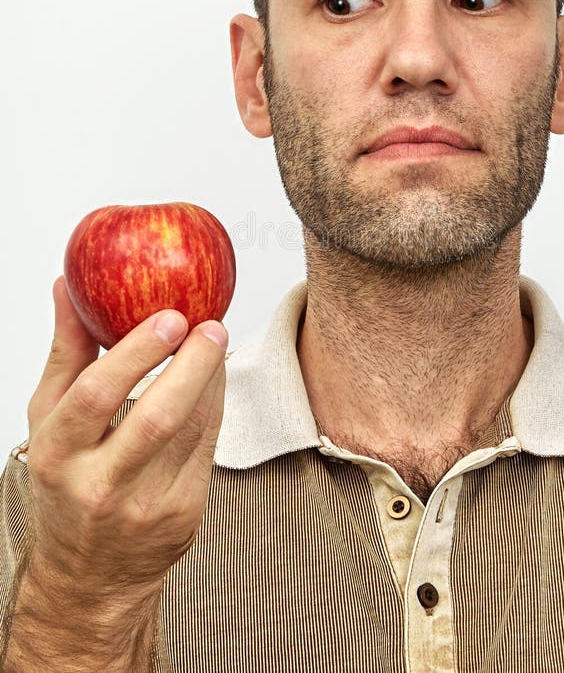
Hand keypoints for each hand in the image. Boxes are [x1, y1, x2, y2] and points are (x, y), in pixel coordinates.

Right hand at [23, 275, 226, 601]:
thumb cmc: (66, 483)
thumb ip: (65, 354)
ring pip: (194, 429)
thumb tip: (67, 288)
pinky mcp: (184, 513)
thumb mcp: (48, 422)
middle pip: (157, 418)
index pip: (95, 397)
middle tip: (209, 324)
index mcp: (57, 455)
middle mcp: (100, 485)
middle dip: (192, 364)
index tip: (169, 316)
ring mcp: (147, 504)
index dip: (136, 353)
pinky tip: (215, 376)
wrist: (90, 574)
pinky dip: (216, 403)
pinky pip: (210, 445)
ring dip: (211, 377)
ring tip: (213, 340)